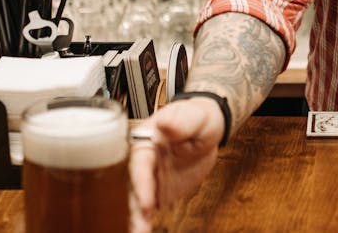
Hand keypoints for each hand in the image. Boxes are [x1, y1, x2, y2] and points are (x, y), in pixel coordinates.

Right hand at [130, 98, 223, 232]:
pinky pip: (148, 208)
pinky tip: (143, 231)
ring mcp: (148, 178)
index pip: (139, 164)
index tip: (147, 200)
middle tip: (138, 226)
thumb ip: (180, 121)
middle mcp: (142, 161)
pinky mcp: (156, 191)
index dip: (141, 183)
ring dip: (136, 218)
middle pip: (132, 187)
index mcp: (145, 140)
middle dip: (133, 207)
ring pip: (137, 201)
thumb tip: (166, 122)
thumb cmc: (196, 118)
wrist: (205, 129)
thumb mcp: (193, 116)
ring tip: (139, 232)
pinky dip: (144, 221)